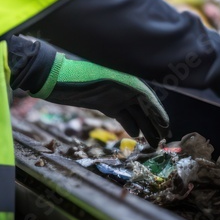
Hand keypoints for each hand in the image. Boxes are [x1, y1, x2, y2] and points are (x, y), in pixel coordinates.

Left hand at [35, 54, 170, 146]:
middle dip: (155, 122)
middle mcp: (123, 87)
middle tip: (163, 140)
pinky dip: (129, 124)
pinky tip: (134, 135)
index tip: (166, 127)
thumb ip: (122, 88)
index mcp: (125, 80)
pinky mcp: (105, 103)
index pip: (148, 97)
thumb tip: (145, 96)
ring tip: (152, 142)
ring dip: (144, 126)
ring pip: (135, 112)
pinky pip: (122, 114)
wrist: (53, 78)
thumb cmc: (76, 77)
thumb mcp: (100, 80)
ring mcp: (114, 95)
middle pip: (144, 106)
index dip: (158, 112)